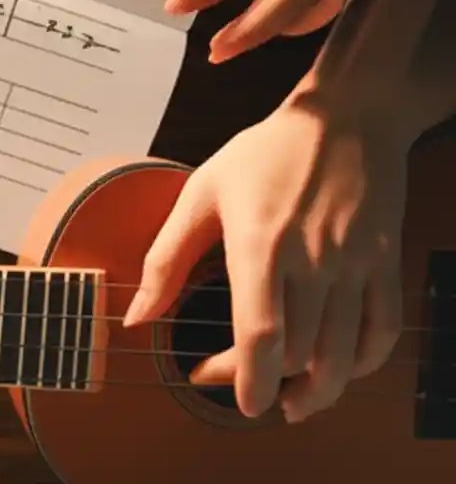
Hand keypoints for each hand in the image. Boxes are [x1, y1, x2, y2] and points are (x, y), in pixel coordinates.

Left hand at [122, 96, 409, 421]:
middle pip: (299, 353)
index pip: (262, 333)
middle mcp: (313, 259)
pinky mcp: (384, 261)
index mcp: (262, 243)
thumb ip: (166, 259)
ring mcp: (355, 263)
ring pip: (343, 353)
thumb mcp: (200, 193)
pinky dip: (360, 363)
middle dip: (268, 384)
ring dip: (318, 391)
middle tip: (239, 386)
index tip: (235, 401)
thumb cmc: (266, 152)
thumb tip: (136, 317)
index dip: (247, 378)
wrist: (348, 115)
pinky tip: (336, 371)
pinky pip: (381, 329)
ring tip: (291, 405)